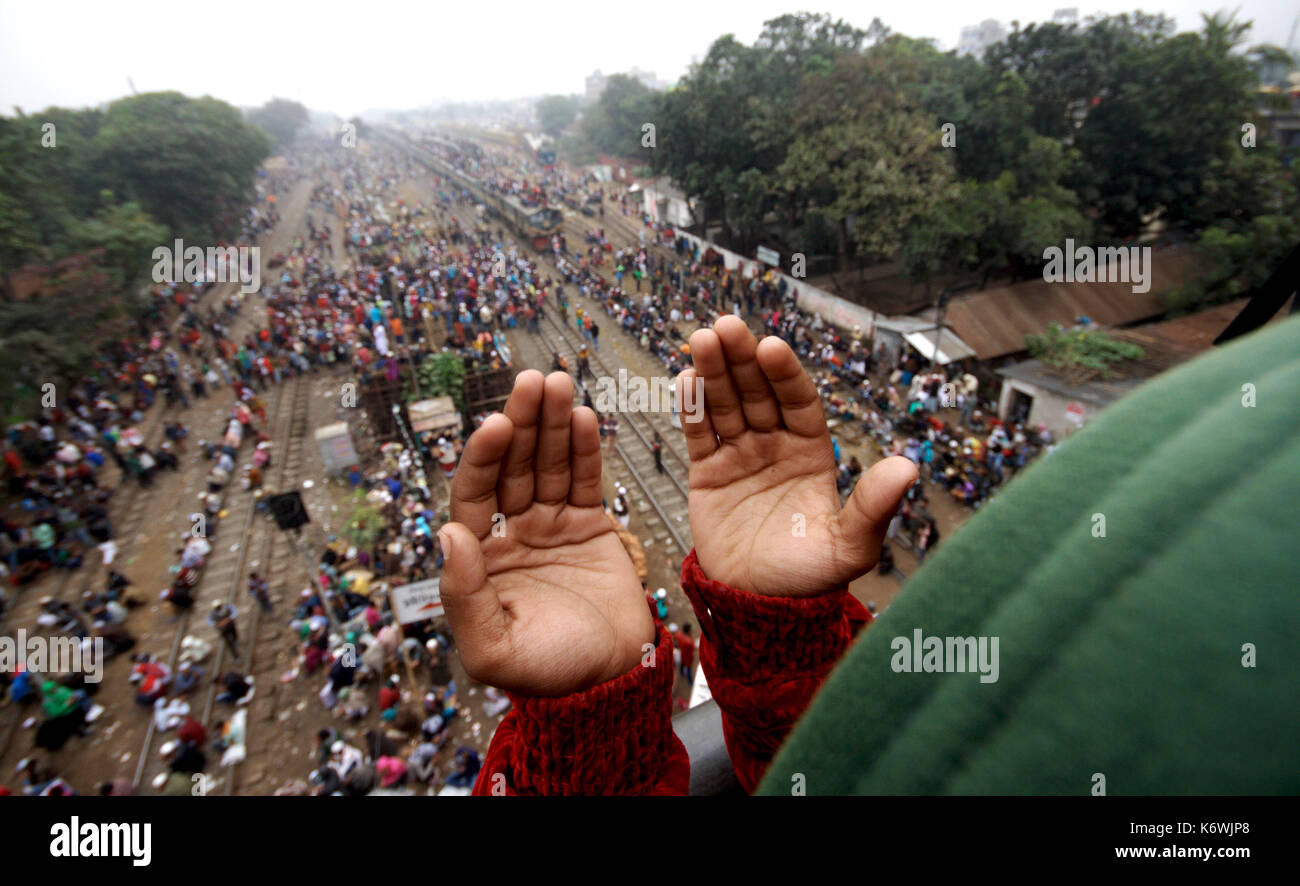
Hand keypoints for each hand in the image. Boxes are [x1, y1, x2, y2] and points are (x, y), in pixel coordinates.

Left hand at [438, 370, 653, 696]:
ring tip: (559, 383)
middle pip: (512, 465)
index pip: (474, 493)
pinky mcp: (588, 528)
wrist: (610, 685)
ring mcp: (549, 527)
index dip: (484, 456)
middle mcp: (510, 534)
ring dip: (552, 424)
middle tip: (533, 381)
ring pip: (547, 464)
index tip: (499, 423)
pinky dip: (584, 449)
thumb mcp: (491, 648)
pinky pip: (584, 480)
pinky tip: (583, 416)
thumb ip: (464, 595)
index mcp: (479, 558)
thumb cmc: (545, 675)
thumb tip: (447, 533)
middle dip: (522, 422)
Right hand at [680, 316, 916, 595]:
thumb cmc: (809, 579)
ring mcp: (741, 456)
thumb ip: (874, 507)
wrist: (758, 609)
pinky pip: (699, 433)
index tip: (771, 346)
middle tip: (727, 325)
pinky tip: (686, 377)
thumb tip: (908, 467)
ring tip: (701, 339)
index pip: (799, 402)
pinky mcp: (708, 473)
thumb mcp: (850, 546)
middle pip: (758, 392)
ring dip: (714, 371)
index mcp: (813, 454)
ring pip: (726, 404)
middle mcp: (776, 446)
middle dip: (743, 358)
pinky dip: (691, 406)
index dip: (785, 374)